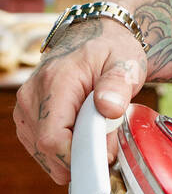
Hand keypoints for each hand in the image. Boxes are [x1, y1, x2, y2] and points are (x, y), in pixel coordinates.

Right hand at [14, 20, 147, 184]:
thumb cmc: (110, 49)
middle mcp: (31, 97)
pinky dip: (63, 151)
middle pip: (47, 151)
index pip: (53, 139)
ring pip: (43, 155)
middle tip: (108, 142)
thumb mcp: (125, 62)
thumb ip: (118, 85)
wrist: (92, 36)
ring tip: (96, 132)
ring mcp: (24, 109)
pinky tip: (82, 134)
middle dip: (80, 157)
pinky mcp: (26, 118)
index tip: (107, 154)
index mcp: (54, 82)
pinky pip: (41, 150)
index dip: (80, 155)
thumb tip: (109, 108)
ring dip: (72, 155)